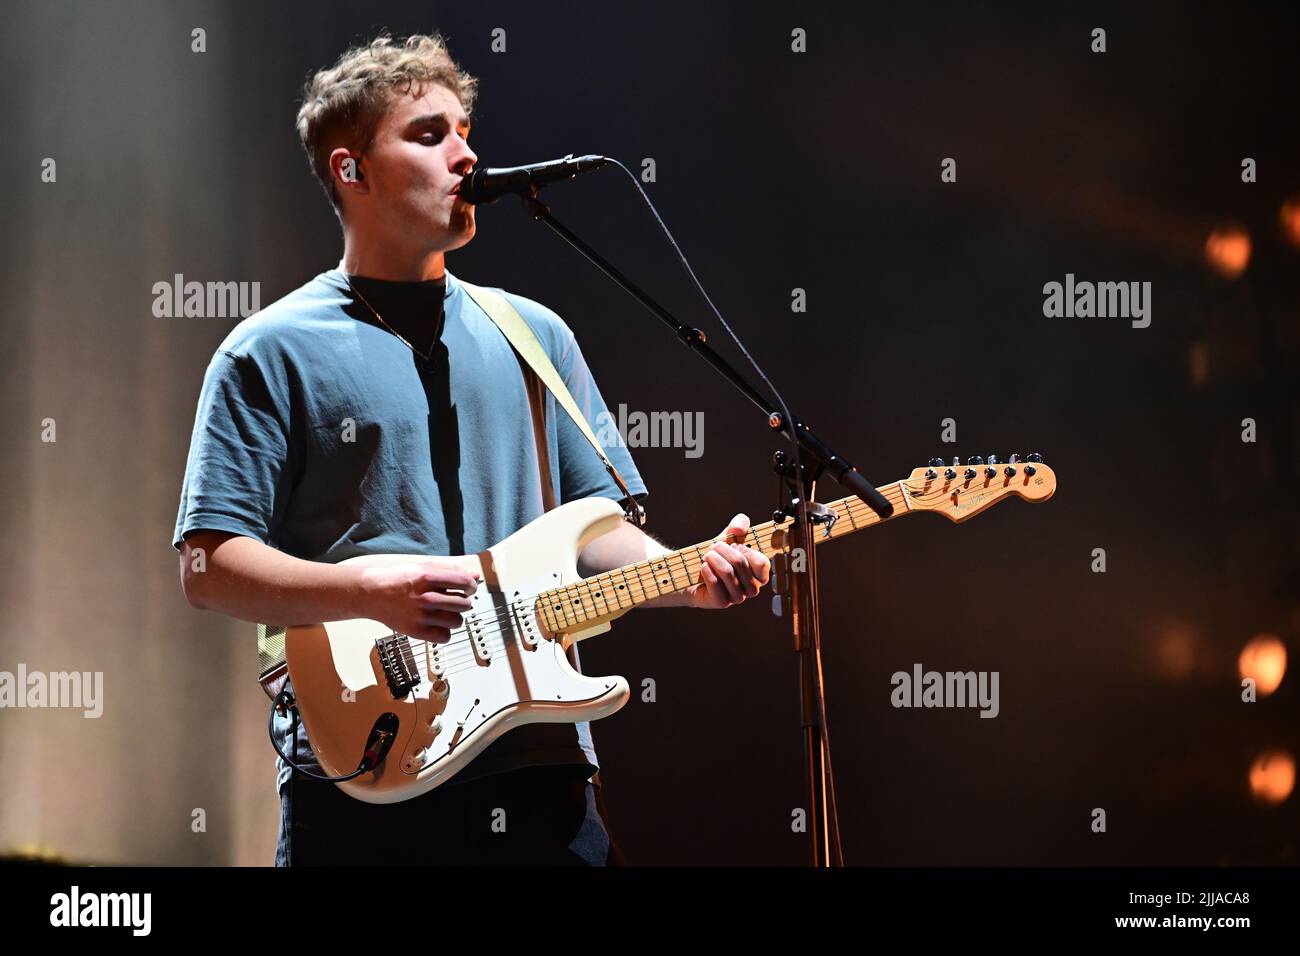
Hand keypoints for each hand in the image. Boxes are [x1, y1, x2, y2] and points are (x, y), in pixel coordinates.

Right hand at [359, 560, 480, 642]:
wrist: (372, 593)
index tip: (468, 588)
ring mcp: (421, 616)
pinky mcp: (416, 632)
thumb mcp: (425, 567)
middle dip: (463, 601)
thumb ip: (451, 571)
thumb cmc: (398, 579)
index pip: (465, 583)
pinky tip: (437, 623)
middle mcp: (426, 597)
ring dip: (455, 617)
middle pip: (464, 604)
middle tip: (454, 600)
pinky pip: (445, 637)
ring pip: (458, 622)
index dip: (471, 586)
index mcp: (428, 577)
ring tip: (444, 612)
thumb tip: (475, 576)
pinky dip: (445, 632)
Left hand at [689, 514, 770, 609]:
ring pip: (727, 572)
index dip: (745, 550)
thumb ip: (739, 524)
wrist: (696, 573)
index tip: (735, 545)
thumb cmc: (718, 556)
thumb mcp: (730, 537)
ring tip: (707, 555)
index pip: (761, 562)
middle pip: (740, 563)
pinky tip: (704, 567)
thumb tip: (740, 527)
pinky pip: (715, 583)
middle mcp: (752, 588)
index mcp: (760, 574)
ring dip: (713, 558)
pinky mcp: (722, 602)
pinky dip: (707, 570)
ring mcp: (738, 597)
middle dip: (722, 550)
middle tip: (713, 547)